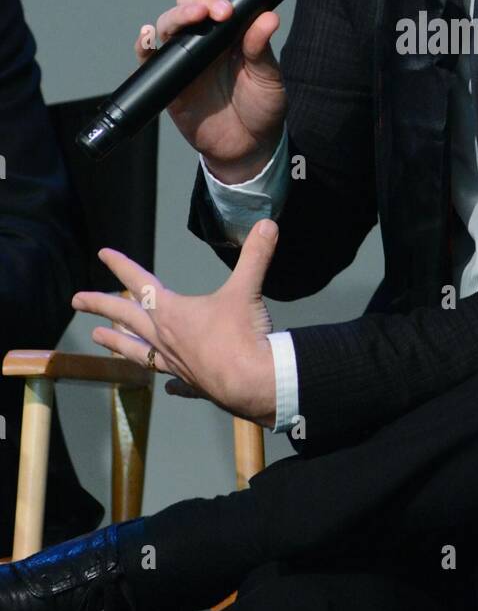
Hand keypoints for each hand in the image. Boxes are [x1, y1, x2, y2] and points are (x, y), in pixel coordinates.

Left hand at [71, 219, 280, 427]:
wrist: (252, 383)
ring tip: (97, 338)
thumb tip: (267, 224)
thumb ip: (255, 255)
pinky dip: (169, 382)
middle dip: (100, 305)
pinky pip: (174, 381)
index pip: (140, 282)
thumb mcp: (247, 289)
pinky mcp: (192, 384)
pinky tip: (167, 387)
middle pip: (125, 318)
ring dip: (116, 342)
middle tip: (77, 300)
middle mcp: (166, 338)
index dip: (121, 265)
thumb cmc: (242, 336)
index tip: (103, 254)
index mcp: (172, 312)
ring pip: (137, 350)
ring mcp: (175, 363)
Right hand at [135, 0, 286, 181]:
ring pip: (169, 21)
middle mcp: (206, 35)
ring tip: (196, 19)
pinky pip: (148, 56)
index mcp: (233, 26)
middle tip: (222, 13)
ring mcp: (184, 54)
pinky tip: (148, 38)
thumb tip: (268, 16)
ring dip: (179, 15)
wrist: (247, 148)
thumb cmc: (261, 108)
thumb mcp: (268, 78)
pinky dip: (144, 43)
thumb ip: (262, 49)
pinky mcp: (167, 78)